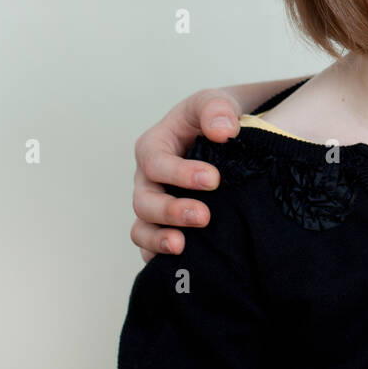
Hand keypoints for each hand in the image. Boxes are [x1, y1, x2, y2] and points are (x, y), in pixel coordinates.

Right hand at [131, 89, 243, 262]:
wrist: (225, 138)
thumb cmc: (214, 118)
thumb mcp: (215, 103)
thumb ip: (218, 110)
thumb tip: (223, 131)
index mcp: (154, 147)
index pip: (156, 163)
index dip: (180, 174)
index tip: (214, 180)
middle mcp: (148, 179)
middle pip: (145, 201)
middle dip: (171, 211)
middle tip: (204, 216)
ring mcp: (155, 206)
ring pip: (142, 228)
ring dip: (158, 239)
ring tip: (182, 246)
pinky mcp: (166, 226)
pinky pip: (152, 247)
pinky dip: (160, 257)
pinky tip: (182, 265)